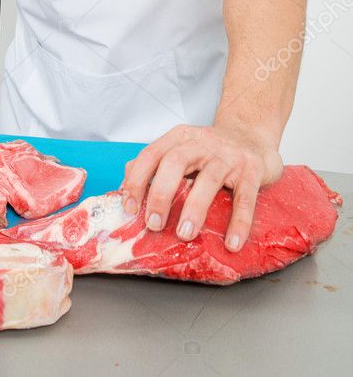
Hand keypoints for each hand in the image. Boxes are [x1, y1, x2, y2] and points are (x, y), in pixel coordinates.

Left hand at [119, 123, 283, 251]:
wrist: (253, 135)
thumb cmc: (212, 150)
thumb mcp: (181, 149)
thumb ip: (155, 164)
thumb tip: (123, 188)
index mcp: (180, 138)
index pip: (151, 154)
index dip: (137, 179)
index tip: (128, 206)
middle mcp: (202, 143)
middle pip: (175, 162)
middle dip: (161, 193)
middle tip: (153, 223)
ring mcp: (228, 155)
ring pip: (209, 180)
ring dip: (194, 208)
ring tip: (185, 234)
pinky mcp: (252, 170)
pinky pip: (245, 198)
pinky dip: (239, 221)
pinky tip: (232, 242)